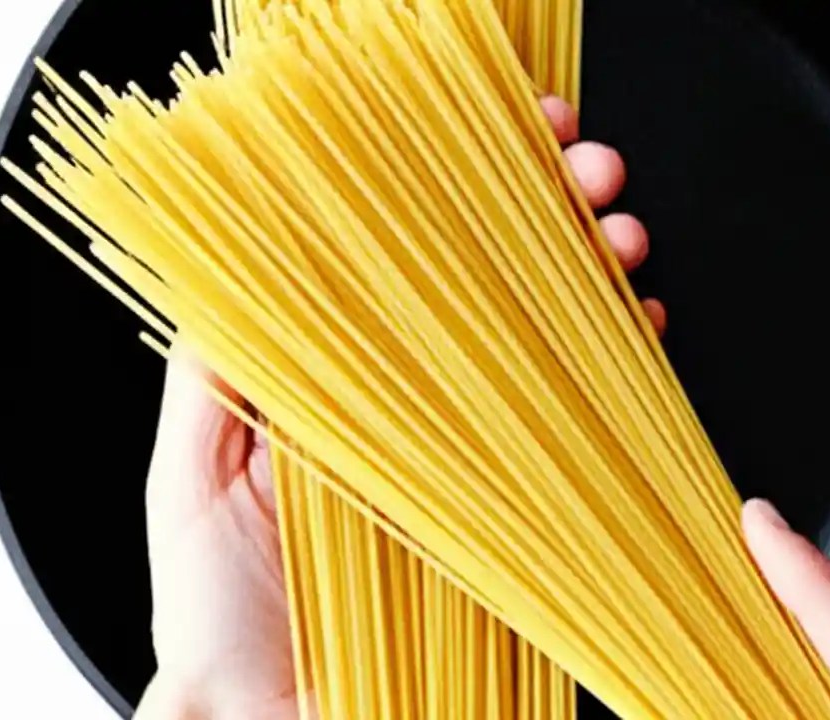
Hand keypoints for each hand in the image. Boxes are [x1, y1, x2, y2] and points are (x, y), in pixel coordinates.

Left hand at [134, 96, 658, 718]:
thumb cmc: (216, 621)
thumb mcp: (190, 484)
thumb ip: (211, 382)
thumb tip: (227, 272)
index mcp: (339, 387)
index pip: (409, 266)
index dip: (463, 194)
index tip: (508, 142)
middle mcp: (412, 412)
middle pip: (493, 288)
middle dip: (551, 216)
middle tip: (590, 175)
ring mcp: (469, 458)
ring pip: (548, 344)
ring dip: (596, 278)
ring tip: (622, 239)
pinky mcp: (515, 511)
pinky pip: (581, 431)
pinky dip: (621, 373)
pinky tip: (639, 331)